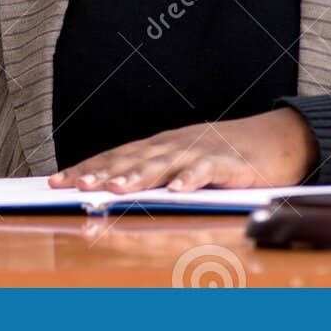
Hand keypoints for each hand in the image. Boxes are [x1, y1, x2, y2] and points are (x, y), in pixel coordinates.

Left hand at [47, 109, 318, 192]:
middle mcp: (172, 146)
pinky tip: (178, 191)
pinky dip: (192, 179)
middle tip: (77, 186)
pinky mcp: (228, 164)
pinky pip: (207, 171)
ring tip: (116, 189)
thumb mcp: (180, 161)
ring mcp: (199, 152)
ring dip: (138, 177)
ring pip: (163, 165)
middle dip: (102, 173)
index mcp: (157, 147)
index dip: (84, 168)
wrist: (275, 138)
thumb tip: (107, 192)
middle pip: (131, 160)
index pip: (113, 157)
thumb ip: (150, 174)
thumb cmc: (222, 154)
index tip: (55, 183)